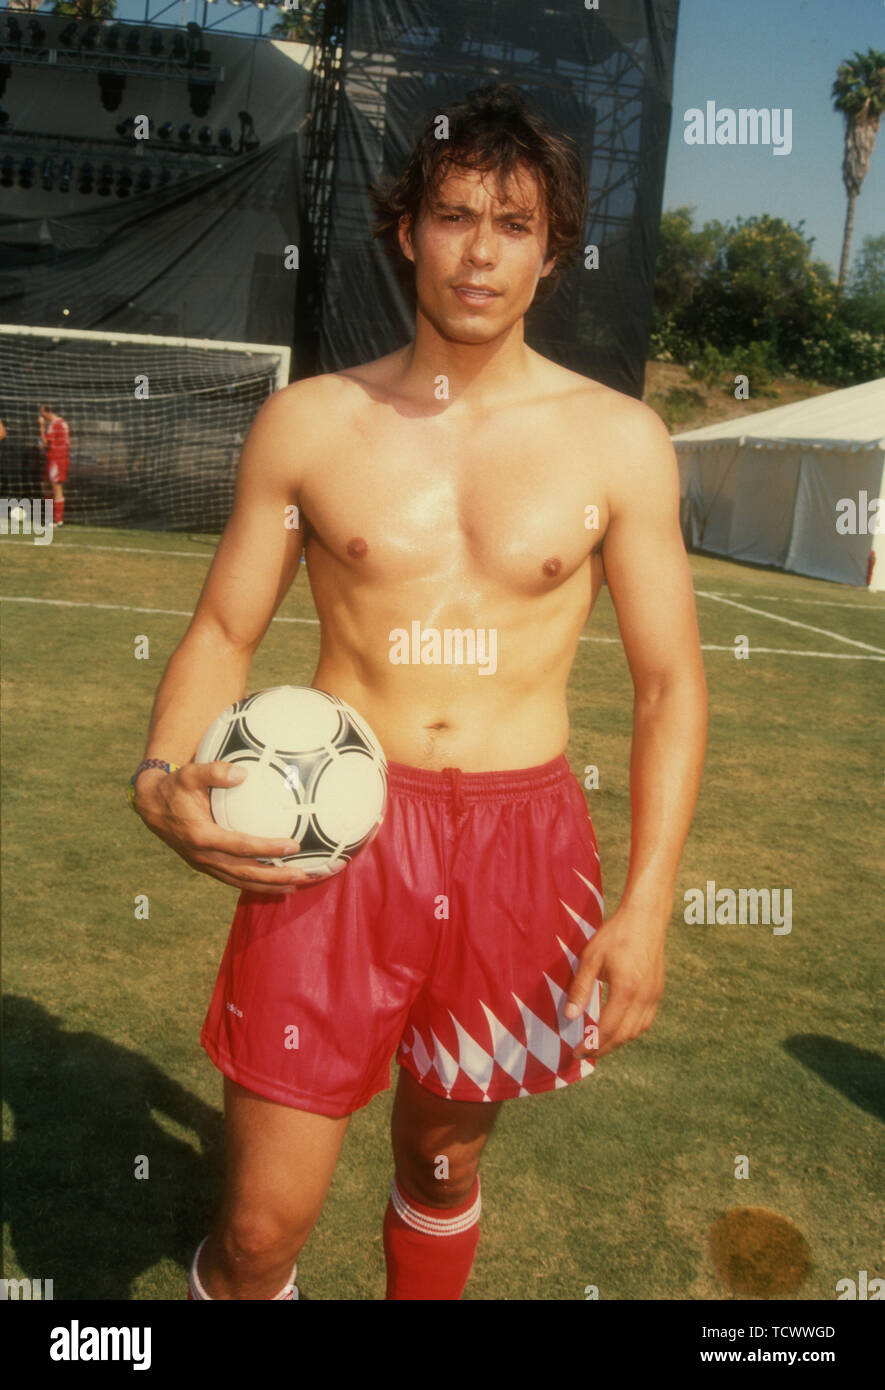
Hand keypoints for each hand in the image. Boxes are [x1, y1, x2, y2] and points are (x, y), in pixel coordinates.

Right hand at [133, 761, 313, 892]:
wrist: (151, 806)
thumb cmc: (174, 787)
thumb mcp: (189, 774)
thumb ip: (213, 771)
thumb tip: (242, 772)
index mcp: (202, 836)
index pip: (242, 846)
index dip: (269, 848)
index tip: (293, 845)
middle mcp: (204, 856)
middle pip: (245, 872)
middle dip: (275, 877)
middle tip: (302, 876)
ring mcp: (204, 864)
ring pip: (240, 881)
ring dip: (268, 886)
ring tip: (294, 886)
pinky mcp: (206, 866)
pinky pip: (233, 879)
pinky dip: (254, 884)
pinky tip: (274, 883)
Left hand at [564, 905, 666, 1059]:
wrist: (646, 918)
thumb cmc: (616, 935)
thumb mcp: (591, 958)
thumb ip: (580, 988)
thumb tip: (569, 1016)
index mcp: (625, 990)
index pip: (607, 1029)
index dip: (590, 1044)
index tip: (576, 1052)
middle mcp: (644, 997)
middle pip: (623, 1036)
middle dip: (603, 1048)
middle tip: (584, 1052)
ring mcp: (654, 995)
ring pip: (637, 1031)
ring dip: (618, 1042)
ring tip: (599, 1044)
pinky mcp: (658, 991)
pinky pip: (646, 1021)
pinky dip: (631, 1031)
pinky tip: (618, 1028)